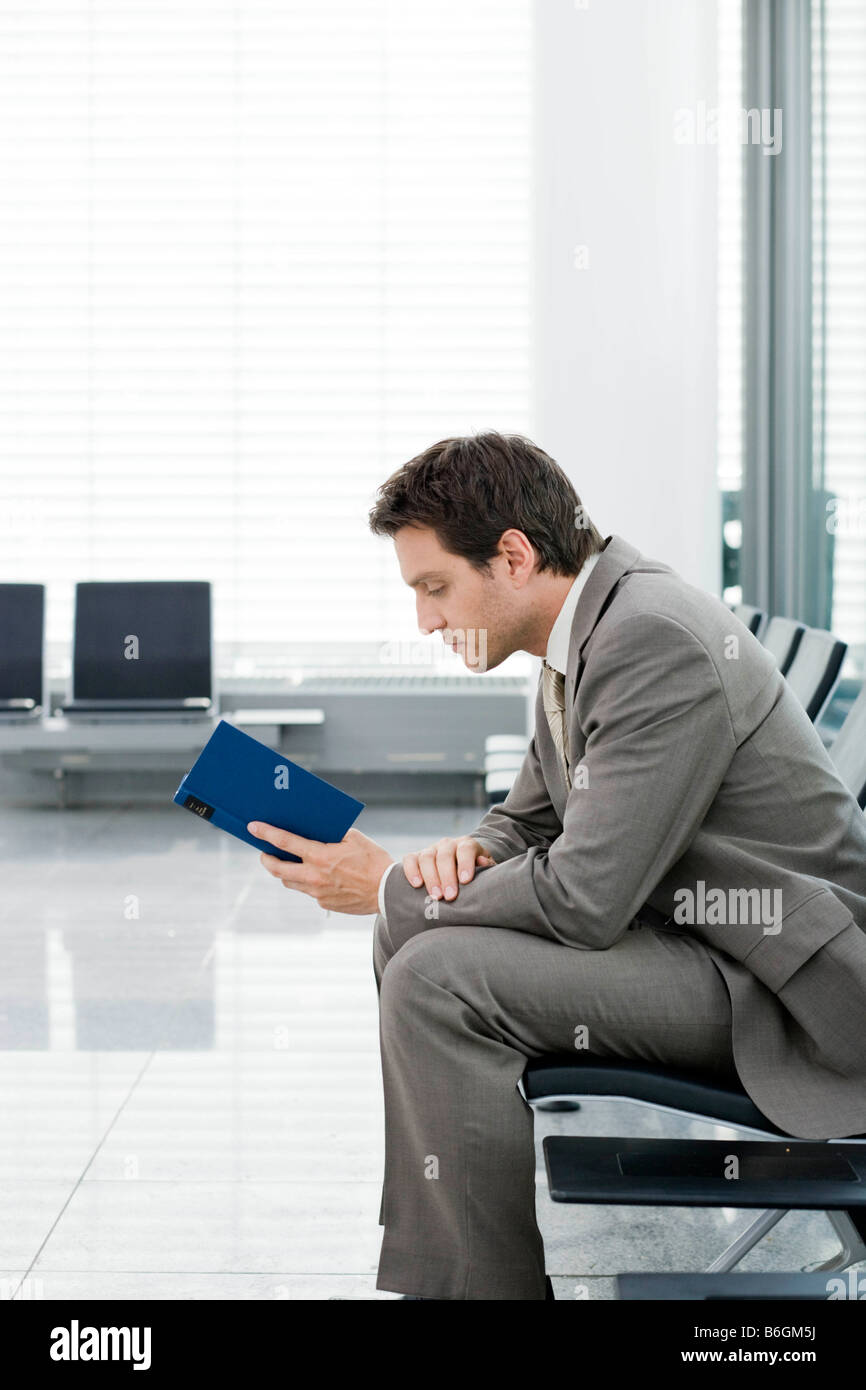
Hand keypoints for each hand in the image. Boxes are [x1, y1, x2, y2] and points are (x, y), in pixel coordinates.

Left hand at [248, 822, 393, 914]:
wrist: (387, 891)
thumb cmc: (373, 860)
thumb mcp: (354, 838)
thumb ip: (331, 834)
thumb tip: (314, 830)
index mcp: (320, 856)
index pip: (285, 842)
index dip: (266, 833)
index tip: (252, 827)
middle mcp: (314, 876)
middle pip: (277, 869)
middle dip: (266, 859)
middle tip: (264, 852)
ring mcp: (317, 892)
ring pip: (290, 881)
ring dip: (284, 871)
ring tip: (286, 862)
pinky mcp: (324, 903)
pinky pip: (308, 890)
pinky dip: (306, 881)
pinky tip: (314, 874)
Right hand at [402, 836, 494, 901]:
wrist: (459, 865)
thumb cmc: (475, 872)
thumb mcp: (485, 869)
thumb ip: (487, 866)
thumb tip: (482, 863)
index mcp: (466, 844)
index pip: (466, 849)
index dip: (465, 864)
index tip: (465, 881)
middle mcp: (447, 844)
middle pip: (445, 855)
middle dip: (447, 876)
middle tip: (450, 896)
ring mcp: (431, 849)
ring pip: (427, 857)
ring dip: (431, 877)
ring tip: (436, 896)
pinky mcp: (416, 857)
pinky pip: (410, 859)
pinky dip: (411, 871)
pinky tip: (417, 885)